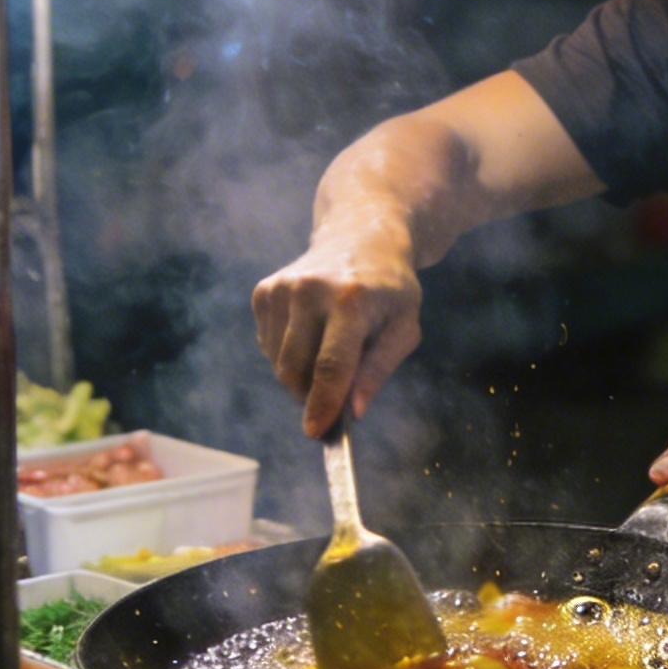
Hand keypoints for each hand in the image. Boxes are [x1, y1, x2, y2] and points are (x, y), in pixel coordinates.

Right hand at [251, 223, 422, 436]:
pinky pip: (268, 348)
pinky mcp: (264, 292)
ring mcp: (282, 289)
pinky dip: (288, 355)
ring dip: (301, 376)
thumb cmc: (390, 290)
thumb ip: (378, 369)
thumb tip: (352, 410)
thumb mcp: (404, 328)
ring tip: (330, 350)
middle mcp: (310, 290)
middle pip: (297, 370)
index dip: (322, 402)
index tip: (315, 432)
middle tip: (336, 396)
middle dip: (312, 395)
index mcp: (351, 300)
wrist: (361, 236)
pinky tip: (312, 333)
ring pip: (279, 363)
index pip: (331, 364)